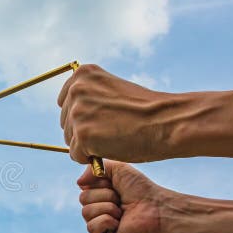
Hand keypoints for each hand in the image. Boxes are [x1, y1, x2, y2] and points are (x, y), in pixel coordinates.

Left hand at [58, 64, 175, 162]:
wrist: (167, 122)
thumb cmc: (145, 110)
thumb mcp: (112, 90)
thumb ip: (90, 96)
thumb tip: (70, 113)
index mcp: (83, 74)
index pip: (65, 102)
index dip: (83, 116)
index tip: (103, 118)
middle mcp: (76, 90)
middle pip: (66, 122)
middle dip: (84, 131)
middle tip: (113, 129)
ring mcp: (78, 112)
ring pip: (70, 140)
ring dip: (88, 145)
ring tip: (115, 136)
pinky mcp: (82, 135)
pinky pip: (76, 155)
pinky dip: (91, 158)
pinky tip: (111, 147)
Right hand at [78, 160, 168, 232]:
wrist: (156, 207)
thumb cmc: (140, 189)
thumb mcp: (119, 168)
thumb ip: (97, 167)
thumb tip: (79, 182)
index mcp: (97, 193)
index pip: (83, 186)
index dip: (100, 183)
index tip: (115, 184)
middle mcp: (96, 207)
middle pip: (83, 199)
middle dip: (105, 195)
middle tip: (121, 199)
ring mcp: (99, 223)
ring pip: (86, 212)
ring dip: (108, 208)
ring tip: (122, 211)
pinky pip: (91, 226)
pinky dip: (106, 221)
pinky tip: (119, 222)